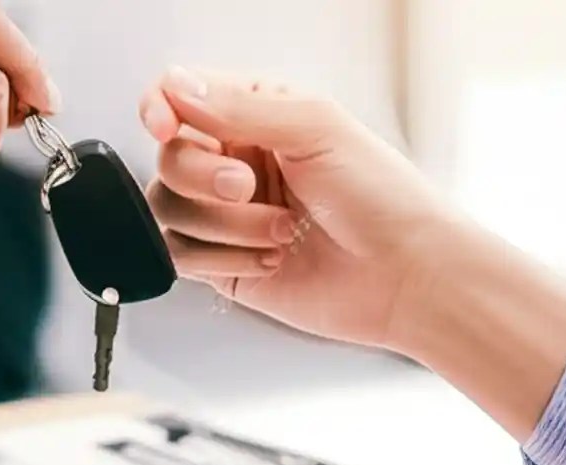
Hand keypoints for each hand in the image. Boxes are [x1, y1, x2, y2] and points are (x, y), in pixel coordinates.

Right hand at [140, 67, 453, 348]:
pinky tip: (270, 258)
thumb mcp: (316, 128)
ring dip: (224, 225)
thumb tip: (177, 87)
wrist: (406, 276)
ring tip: (280, 231)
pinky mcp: (222, 264)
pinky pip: (182, 257)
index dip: (159, 108)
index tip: (165, 127)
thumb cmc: (384, 198)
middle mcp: (235, 161)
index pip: (179, 98)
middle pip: (169, 159)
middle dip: (204, 178)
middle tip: (247, 187)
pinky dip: (223, 259)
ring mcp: (225, 215)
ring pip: (170, 211)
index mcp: (256, 116)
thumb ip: (238, 107)